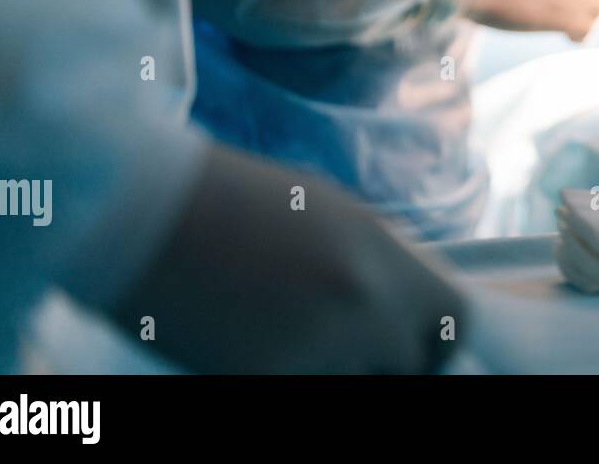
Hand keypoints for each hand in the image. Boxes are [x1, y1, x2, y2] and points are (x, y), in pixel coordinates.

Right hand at [101, 147, 464, 372]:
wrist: (144, 211)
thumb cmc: (229, 202)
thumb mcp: (328, 213)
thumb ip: (376, 264)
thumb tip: (402, 308)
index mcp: (383, 251)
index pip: (453, 319)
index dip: (433, 342)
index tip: (408, 350)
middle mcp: (365, 300)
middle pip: (408, 366)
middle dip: (378, 365)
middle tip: (335, 352)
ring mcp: (320, 346)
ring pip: (357, 388)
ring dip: (330, 375)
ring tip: (282, 340)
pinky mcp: (267, 381)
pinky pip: (304, 396)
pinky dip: (281, 381)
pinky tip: (247, 352)